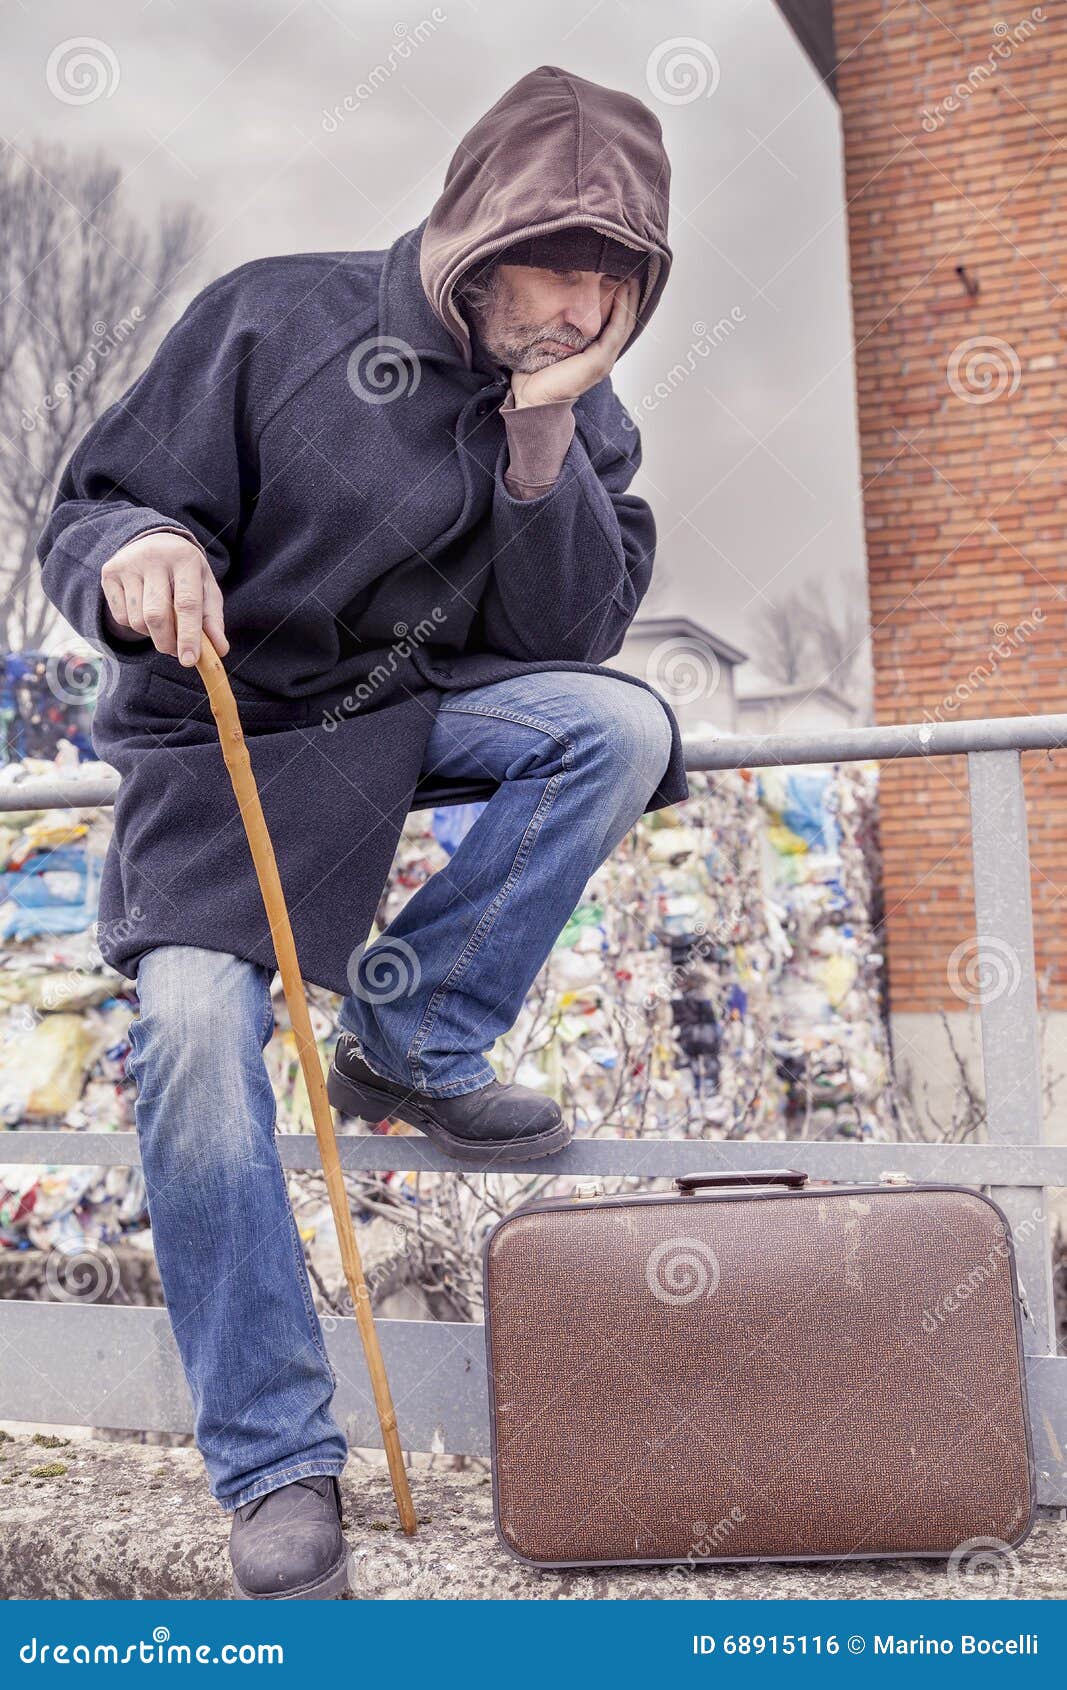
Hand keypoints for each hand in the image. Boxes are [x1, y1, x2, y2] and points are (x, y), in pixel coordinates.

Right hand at [101, 531, 228, 664]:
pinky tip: (144, 611)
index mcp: (184, 558)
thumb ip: (213, 620)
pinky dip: (135, 626)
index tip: (189, 661)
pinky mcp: (109, 573)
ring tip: (163, 623)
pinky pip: (121, 617)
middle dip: (167, 642)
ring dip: (152, 634)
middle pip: (156, 615)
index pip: (186, 603)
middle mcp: (154, 557)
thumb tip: (219, 650)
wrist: (155, 543)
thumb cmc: (186, 574)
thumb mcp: (206, 589)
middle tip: (176, 652)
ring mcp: (128, 564)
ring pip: (137, 620)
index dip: (188, 635)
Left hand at [509, 276, 639, 408]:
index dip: (620, 304)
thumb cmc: (537, 375)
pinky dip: (620, 310)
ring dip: (628, 300)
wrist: (532, 399)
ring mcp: (604, 361)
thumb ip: (561, 332)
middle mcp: (604, 358)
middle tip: (631, 273)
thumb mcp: (552, 347)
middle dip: (629, 298)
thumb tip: (556, 308)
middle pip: (625, 323)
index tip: (620, 279)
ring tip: (629, 278)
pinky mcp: (599, 361)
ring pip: (624, 325)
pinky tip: (621, 292)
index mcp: (596, 356)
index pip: (615, 326)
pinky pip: (615, 330)